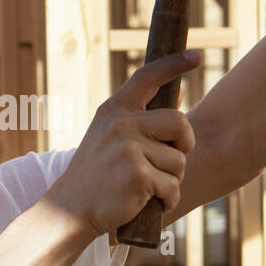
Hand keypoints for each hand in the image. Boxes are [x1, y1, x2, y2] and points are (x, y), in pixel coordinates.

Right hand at [48, 51, 198, 239]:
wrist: (68, 210)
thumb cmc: (95, 176)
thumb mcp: (107, 137)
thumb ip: (137, 119)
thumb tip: (179, 97)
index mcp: (114, 110)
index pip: (148, 77)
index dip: (174, 63)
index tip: (196, 55)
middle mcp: (121, 124)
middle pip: (180, 122)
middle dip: (185, 144)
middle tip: (172, 161)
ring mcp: (129, 149)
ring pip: (178, 161)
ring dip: (171, 179)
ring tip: (147, 187)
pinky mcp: (138, 175)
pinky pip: (172, 186)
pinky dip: (167, 199)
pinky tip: (149, 203)